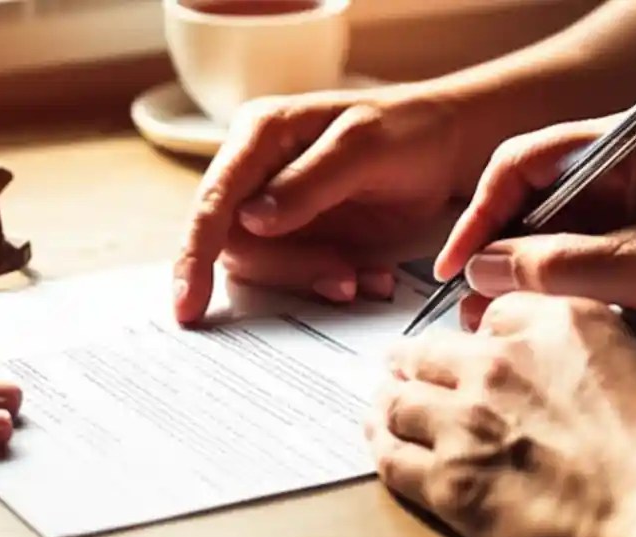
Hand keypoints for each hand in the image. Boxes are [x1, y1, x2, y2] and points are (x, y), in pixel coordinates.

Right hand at [173, 86, 464, 321]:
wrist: (446, 146)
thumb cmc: (407, 130)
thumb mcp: (363, 148)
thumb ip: (308, 182)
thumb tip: (250, 220)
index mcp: (259, 135)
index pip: (213, 201)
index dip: (194, 255)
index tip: (189, 306)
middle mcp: (256, 171)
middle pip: (234, 243)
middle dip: (287, 270)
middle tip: (344, 281)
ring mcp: (275, 206)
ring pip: (263, 265)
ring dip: (311, 279)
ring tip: (363, 278)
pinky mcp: (299, 235)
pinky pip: (295, 274)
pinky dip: (330, 282)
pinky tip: (369, 277)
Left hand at [366, 292, 635, 536]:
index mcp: (558, 325)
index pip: (494, 312)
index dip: (485, 334)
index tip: (479, 348)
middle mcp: (499, 362)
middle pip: (430, 351)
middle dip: (419, 363)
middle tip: (408, 371)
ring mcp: (465, 420)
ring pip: (398, 399)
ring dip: (390, 402)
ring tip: (383, 407)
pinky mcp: (447, 481)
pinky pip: (391, 455)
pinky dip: (380, 446)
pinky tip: (379, 445)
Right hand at [437, 114, 635, 328]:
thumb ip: (559, 267)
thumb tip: (479, 273)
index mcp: (623, 141)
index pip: (522, 163)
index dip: (479, 214)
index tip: (454, 263)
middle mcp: (621, 161)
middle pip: (532, 199)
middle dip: (498, 252)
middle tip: (470, 304)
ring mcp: (632, 196)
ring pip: (554, 230)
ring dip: (526, 275)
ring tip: (497, 321)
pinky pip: (584, 252)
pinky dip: (563, 285)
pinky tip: (549, 320)